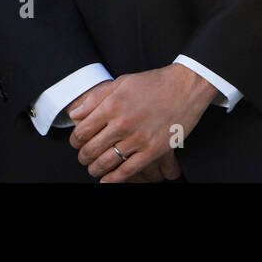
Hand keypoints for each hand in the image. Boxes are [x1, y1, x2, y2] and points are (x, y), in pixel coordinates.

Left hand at [67, 64, 215, 182]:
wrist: (186, 86)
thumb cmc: (154, 83)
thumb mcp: (122, 82)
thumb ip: (96, 97)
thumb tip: (75, 114)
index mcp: (112, 105)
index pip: (82, 131)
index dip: (75, 140)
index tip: (77, 142)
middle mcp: (123, 123)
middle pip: (91, 149)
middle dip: (83, 156)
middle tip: (84, 157)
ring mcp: (139, 138)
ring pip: (106, 162)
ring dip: (95, 169)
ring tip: (94, 168)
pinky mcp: (153, 150)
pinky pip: (127, 171)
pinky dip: (113, 179)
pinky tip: (107, 180)